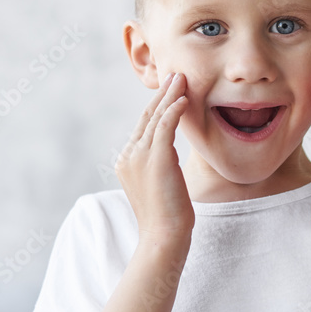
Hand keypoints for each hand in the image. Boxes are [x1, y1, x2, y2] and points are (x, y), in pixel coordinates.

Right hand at [115, 72, 194, 251]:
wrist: (164, 236)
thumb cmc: (167, 217)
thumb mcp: (160, 185)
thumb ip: (159, 166)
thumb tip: (170, 156)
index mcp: (127, 161)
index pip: (143, 127)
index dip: (156, 107)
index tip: (169, 91)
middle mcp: (129, 155)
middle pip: (147, 117)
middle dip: (162, 94)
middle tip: (174, 75)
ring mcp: (139, 156)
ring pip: (155, 117)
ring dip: (170, 95)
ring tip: (181, 78)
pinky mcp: (155, 158)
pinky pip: (165, 126)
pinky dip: (174, 109)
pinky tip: (183, 99)